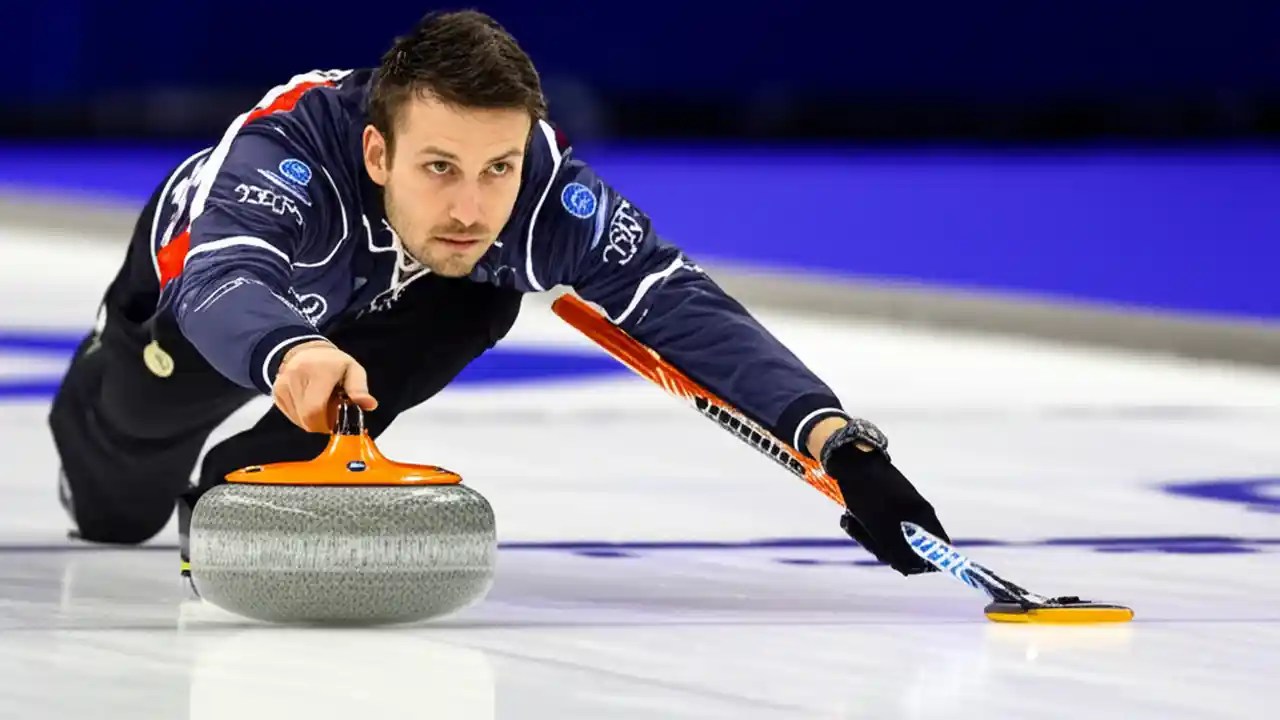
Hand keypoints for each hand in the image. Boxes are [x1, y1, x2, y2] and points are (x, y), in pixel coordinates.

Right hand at [272, 340, 377, 432]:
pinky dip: (303, 416)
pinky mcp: (276, 394)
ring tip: (321, 404)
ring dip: (312, 420)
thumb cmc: (332, 363)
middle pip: (306, 419)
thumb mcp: (352, 369)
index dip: (326, 423)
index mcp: (317, 372)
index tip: (337, 421)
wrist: (305, 351)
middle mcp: (295, 378)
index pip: (315, 410)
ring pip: (298, 420)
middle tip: (332, 414)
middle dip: (322, 423)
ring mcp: (282, 386)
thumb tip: (369, 404)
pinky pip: (291, 416)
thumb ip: (359, 388)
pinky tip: (310, 403)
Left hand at [819, 420, 949, 575]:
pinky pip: (880, 528)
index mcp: (923, 514)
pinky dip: (864, 528)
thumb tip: (910, 568)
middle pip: (911, 546)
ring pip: (891, 538)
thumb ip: (896, 548)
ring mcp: (902, 508)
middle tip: (867, 538)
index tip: (896, 559)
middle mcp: (917, 512)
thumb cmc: (868, 492)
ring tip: (853, 523)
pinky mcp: (888, 506)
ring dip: (870, 538)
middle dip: (886, 549)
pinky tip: (850, 518)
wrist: (851, 460)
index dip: (920, 560)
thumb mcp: (879, 525)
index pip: (938, 546)